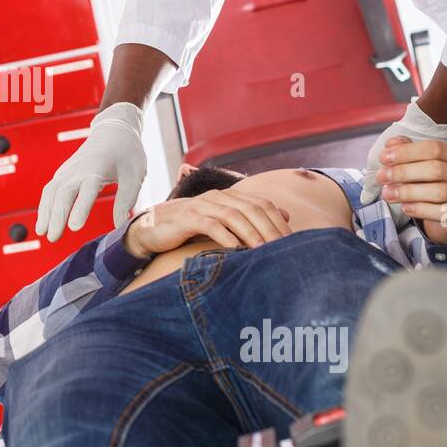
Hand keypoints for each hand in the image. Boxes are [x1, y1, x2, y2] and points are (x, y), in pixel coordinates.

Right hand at [36, 102, 146, 241]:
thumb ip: (126, 200)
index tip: (75, 227)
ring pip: (52, 192)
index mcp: (98, 168)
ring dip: (45, 212)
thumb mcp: (135, 176)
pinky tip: (43, 222)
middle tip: (54, 237)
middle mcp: (78, 169)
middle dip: (57, 216)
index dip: (80, 208)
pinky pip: (49, 190)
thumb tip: (119, 225)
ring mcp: (68, 170)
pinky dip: (44, 206)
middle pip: (63, 193)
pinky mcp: (63, 173)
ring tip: (43, 233)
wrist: (114, 130)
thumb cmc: (127, 153)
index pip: (87, 190)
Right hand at [125, 185, 290, 255]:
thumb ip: (251, 217)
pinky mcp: (187, 218)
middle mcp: (218, 197)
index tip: (293, 242)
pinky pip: (210, 225)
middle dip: (270, 229)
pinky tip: (236, 249)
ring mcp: (202, 205)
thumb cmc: (191, 227)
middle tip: (283, 249)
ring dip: (251, 234)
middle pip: (252, 209)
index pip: (262, 204)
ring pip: (234, 216)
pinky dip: (225, 236)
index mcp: (230, 196)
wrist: (153, 228)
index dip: (279, 222)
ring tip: (263, 251)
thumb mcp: (224, 221)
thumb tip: (285, 214)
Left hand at [360, 99, 446, 224]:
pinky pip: (443, 213)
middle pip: (436, 169)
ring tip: (387, 193)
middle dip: (404, 172)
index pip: (434, 148)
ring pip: (439, 192)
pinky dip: (421, 209)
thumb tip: (391, 144)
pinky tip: (405, 207)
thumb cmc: (432, 184)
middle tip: (382, 177)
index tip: (384, 157)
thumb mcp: (420, 165)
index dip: (407, 152)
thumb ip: (407, 152)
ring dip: (408, 192)